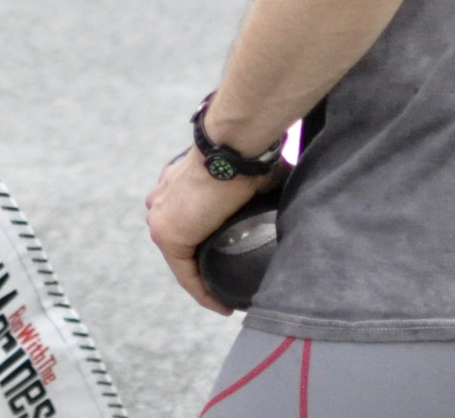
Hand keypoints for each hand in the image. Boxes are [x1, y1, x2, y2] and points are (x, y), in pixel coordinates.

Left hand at [145, 149, 269, 314]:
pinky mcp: (167, 236)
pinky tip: (222, 305)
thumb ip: (261, 188)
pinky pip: (185, 275)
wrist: (232, 150)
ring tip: (226, 299)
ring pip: (183, 260)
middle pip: (181, 240)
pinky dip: (204, 292)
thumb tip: (293, 190)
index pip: (185, 217)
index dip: (204, 237)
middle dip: (202, 260)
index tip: (226, 251)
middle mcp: (162, 200)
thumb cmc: (247, 155)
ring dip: (204, 280)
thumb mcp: (251, 174)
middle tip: (227, 279)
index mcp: (177, 182)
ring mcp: (161, 219)